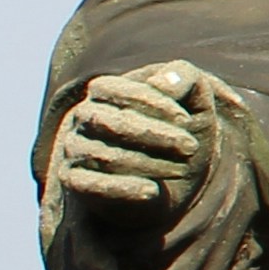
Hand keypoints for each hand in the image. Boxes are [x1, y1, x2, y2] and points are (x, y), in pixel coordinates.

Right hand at [46, 64, 213, 219]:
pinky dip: (124, 188)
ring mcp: (75, 149)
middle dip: (156, 135)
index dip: (154, 103)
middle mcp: (84, 117)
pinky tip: (152, 191)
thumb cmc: (178, 130)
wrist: (170, 179)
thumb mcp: (193, 101)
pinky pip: (92, 185)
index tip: (186, 120)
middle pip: (113, 123)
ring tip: (180, 169)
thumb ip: (184, 78)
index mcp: (104, 90)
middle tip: (190, 148)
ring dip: (148, 164)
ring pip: (106, 156)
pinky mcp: (76, 180)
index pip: (120, 90)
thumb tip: (164, 82)